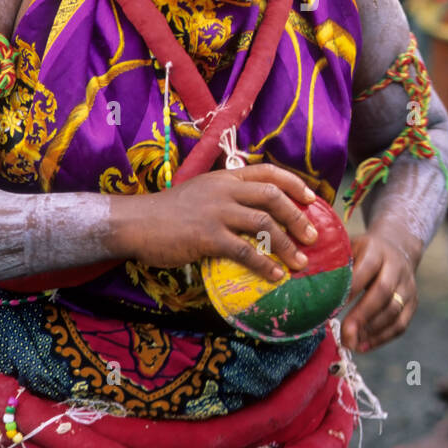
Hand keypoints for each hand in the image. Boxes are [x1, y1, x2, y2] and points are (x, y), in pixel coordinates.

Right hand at [115, 164, 319, 282]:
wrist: (135, 222)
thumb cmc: (167, 212)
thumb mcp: (201, 192)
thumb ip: (226, 196)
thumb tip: (254, 214)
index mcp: (224, 178)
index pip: (267, 171)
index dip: (294, 183)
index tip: (312, 198)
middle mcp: (224, 190)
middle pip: (272, 196)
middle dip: (297, 216)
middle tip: (312, 236)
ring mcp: (216, 212)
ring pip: (263, 222)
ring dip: (286, 244)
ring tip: (300, 261)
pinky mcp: (207, 236)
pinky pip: (244, 250)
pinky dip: (264, 264)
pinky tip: (274, 276)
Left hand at [340, 224, 421, 351]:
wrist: (396, 247)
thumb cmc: (362, 252)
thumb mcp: (349, 247)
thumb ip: (334, 262)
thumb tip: (307, 282)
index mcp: (376, 250)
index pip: (365, 270)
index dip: (350, 289)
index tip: (331, 307)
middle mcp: (396, 267)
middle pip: (383, 293)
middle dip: (362, 316)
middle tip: (344, 335)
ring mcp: (407, 285)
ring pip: (394, 311)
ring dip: (371, 331)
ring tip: (350, 343)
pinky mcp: (413, 302)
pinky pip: (400, 324)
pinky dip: (382, 338)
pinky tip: (362, 345)